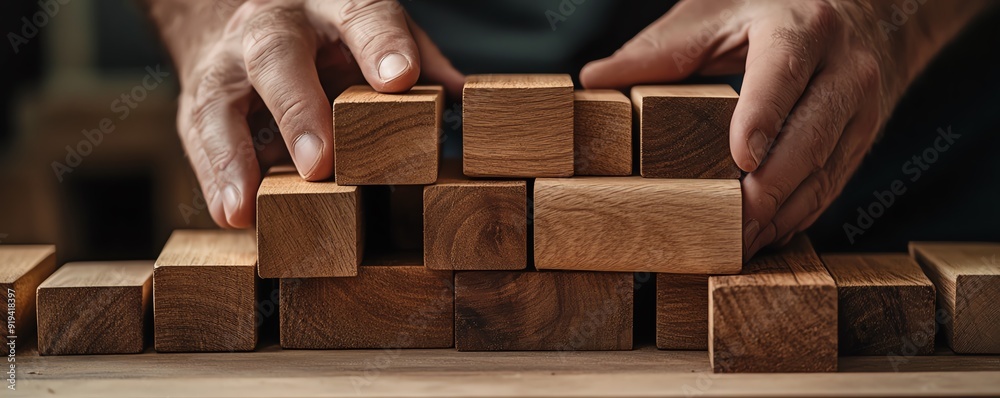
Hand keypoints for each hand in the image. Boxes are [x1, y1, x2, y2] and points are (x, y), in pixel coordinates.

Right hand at [147, 0, 462, 227]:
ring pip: (222, 100)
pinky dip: (214, 177)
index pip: (360, 13)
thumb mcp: (374, 35)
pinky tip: (232, 214)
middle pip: (278, 56)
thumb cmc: (331, 38)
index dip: (380, 44)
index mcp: (332, 5)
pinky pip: (199, 135)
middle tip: (320, 161)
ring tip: (252, 205)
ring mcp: (228, 63)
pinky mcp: (198, 100)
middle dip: (298, 108)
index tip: (399, 78)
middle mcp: (274, 25)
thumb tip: (463, 95)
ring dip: (237, 156)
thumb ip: (416, 59)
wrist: (242, 19)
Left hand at [580, 0, 989, 257]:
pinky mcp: (864, 137)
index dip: (763, 118)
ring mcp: (862, 105)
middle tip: (736, 223)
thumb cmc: (766, 14)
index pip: (783, 74)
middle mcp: (843, 66)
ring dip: (785, 213)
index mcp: (800, 28)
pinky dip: (800, 214)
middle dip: (774, 185)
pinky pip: (834, 184)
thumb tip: (594, 80)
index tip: (742, 160)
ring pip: (827, 169)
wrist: (858, 15)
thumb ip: (658, 52)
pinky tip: (767, 236)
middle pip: (812, 135)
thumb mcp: (714, 18)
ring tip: (743, 243)